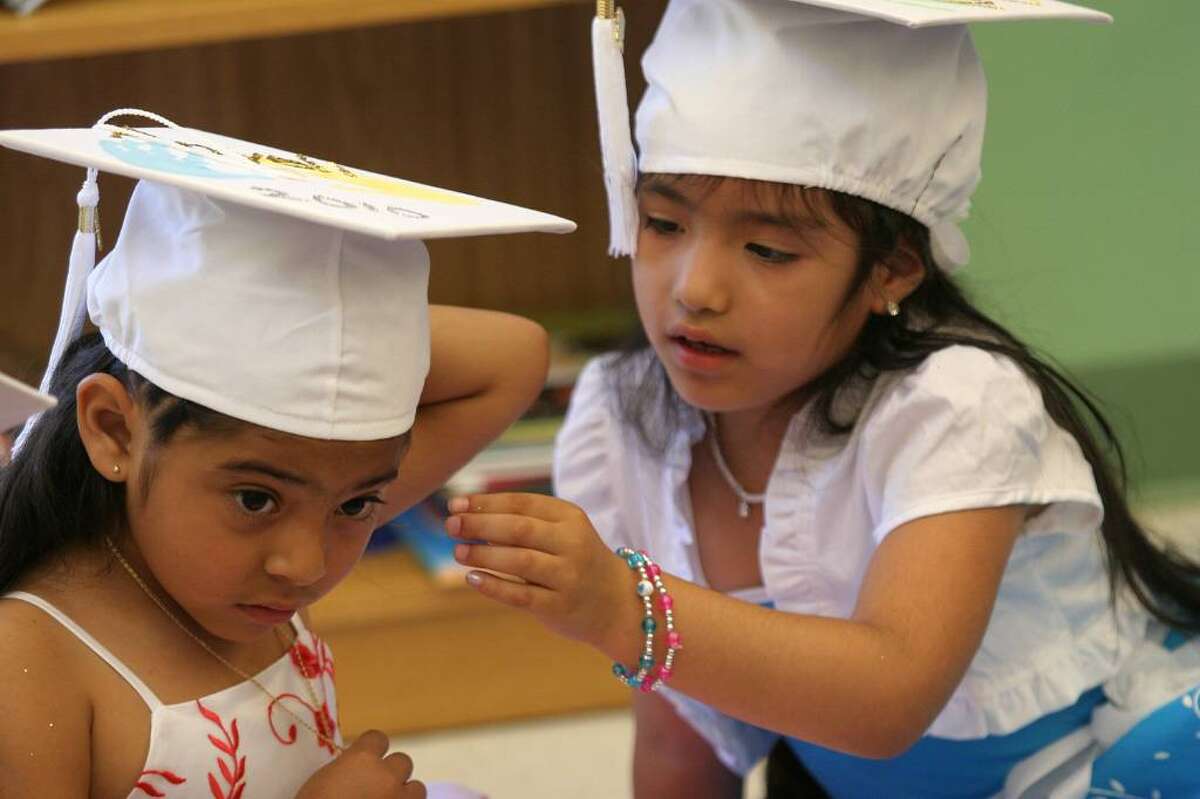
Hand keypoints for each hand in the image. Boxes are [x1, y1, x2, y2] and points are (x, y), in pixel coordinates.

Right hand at [296, 730, 425, 798]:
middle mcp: (386, 776)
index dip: (372, 751)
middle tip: (376, 790)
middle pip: (402, 762)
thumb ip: (347, 771)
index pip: (377, 739)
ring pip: (417, 789)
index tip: (364, 762)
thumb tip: (356, 774)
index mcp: (362, 760)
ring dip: (404, 796)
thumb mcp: (322, 781)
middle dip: (391, 774)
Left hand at [446, 493, 642, 658]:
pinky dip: (494, 586)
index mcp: (571, 518)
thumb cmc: (578, 560)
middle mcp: (572, 544)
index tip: (456, 503)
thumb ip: (525, 522)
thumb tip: (470, 516)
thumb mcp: (563, 532)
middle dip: (479, 525)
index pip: (522, 503)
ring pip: (519, 561)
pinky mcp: (560, 606)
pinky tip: (472, 578)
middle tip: (451, 525)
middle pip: (519, 529)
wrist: (619, 603)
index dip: (486, 502)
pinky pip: (521, 595)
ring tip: (458, 551)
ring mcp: (568, 576)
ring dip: (484, 556)